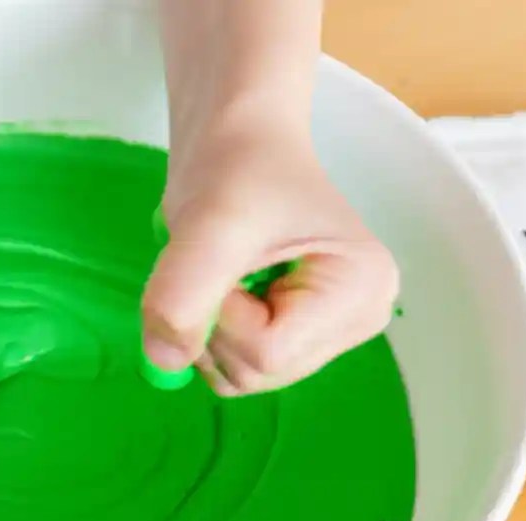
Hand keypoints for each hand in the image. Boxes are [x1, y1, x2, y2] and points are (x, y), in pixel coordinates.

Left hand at [143, 108, 398, 395]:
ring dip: (209, 329)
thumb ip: (182, 294)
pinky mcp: (300, 335)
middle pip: (259, 373)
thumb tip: (163, 361)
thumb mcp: (209, 223)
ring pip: (242, 376)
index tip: (216, 258)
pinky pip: (237, 365)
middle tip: (215, 261)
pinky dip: (212, 332)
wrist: (236, 138)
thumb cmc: (237, 165)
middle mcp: (358, 320)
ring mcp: (330, 332)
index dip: (221, 317)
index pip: (269, 354)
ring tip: (222, 268)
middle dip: (215, 325)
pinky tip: (226, 285)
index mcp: (361, 291)